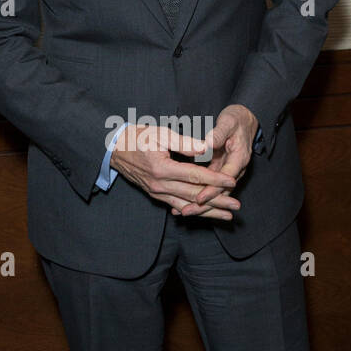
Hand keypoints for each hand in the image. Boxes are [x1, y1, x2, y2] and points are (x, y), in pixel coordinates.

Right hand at [111, 121, 240, 220]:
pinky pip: (177, 206)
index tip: (232, 182)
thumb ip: (183, 143)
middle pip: (194, 196)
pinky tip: (205, 215)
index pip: (195, 176)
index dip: (215, 179)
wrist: (114, 150)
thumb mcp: (160, 134)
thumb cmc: (138, 138)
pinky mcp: (155, 195)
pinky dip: (193, 211)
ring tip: (226, 216)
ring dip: (208, 212)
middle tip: (236, 206)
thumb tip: (205, 148)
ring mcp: (157, 192)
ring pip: (187, 206)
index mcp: (162, 168)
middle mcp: (160, 185)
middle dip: (217, 202)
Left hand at [183, 104, 258, 213]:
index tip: (199, 197)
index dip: (212, 190)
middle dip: (204, 204)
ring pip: (215, 192)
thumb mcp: (228, 123)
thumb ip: (218, 134)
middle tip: (187, 211)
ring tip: (183, 212)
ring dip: (200, 203)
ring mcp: (227, 171)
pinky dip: (199, 193)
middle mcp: (235, 168)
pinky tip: (184, 200)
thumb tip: (207, 145)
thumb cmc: (236, 119)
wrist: (245, 119)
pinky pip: (210, 186)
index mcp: (239, 158)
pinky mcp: (220, 170)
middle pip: (220, 191)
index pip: (225, 179)